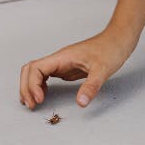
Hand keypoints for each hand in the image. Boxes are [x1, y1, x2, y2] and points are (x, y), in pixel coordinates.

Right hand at [19, 29, 135, 108]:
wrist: (118, 40)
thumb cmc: (111, 49)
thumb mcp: (103, 70)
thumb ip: (91, 86)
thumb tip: (81, 102)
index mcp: (62, 57)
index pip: (36, 68)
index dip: (32, 85)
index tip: (40, 99)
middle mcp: (59, 59)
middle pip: (30, 70)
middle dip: (26, 87)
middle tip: (31, 104)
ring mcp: (62, 63)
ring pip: (36, 73)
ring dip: (30, 87)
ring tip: (32, 102)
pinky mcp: (67, 68)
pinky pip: (46, 76)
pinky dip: (40, 86)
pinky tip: (43, 95)